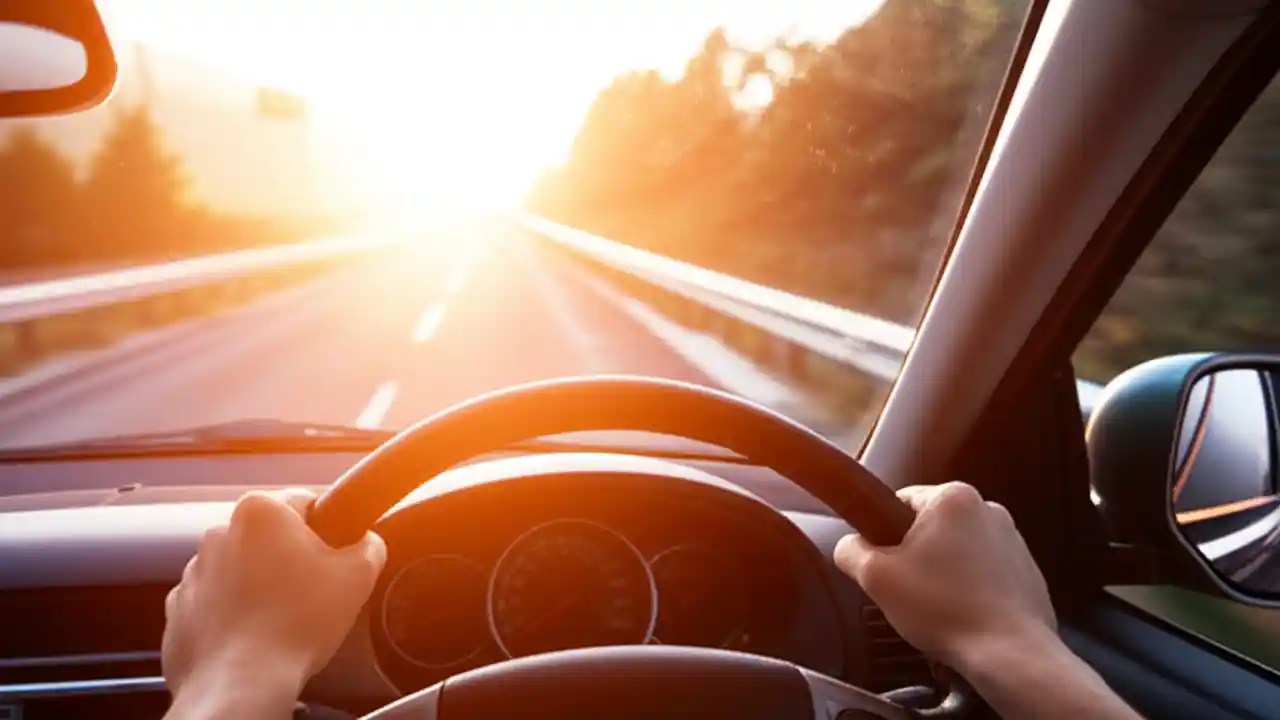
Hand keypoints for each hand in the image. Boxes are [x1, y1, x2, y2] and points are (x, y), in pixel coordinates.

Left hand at [162, 489, 385, 715]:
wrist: (242, 681)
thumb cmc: (297, 624)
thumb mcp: (357, 576)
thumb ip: (369, 546)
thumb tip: (367, 543)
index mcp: (261, 511)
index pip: (305, 503)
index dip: (327, 531)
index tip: (333, 559)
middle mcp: (219, 532)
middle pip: (268, 537)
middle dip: (289, 559)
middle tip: (313, 593)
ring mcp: (193, 572)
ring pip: (240, 569)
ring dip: (259, 585)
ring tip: (282, 619)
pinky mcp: (179, 609)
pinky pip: (214, 603)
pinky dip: (232, 614)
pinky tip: (254, 635)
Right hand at [833, 482, 1055, 672]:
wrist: (1008, 653)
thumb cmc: (944, 609)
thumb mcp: (876, 578)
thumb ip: (850, 551)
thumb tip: (849, 546)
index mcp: (952, 497)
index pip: (899, 501)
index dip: (883, 535)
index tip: (885, 566)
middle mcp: (988, 507)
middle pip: (930, 526)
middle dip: (915, 555)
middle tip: (907, 590)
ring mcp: (1014, 539)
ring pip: (958, 549)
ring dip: (944, 572)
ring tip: (938, 607)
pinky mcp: (1028, 569)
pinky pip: (985, 572)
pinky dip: (971, 588)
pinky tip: (963, 614)